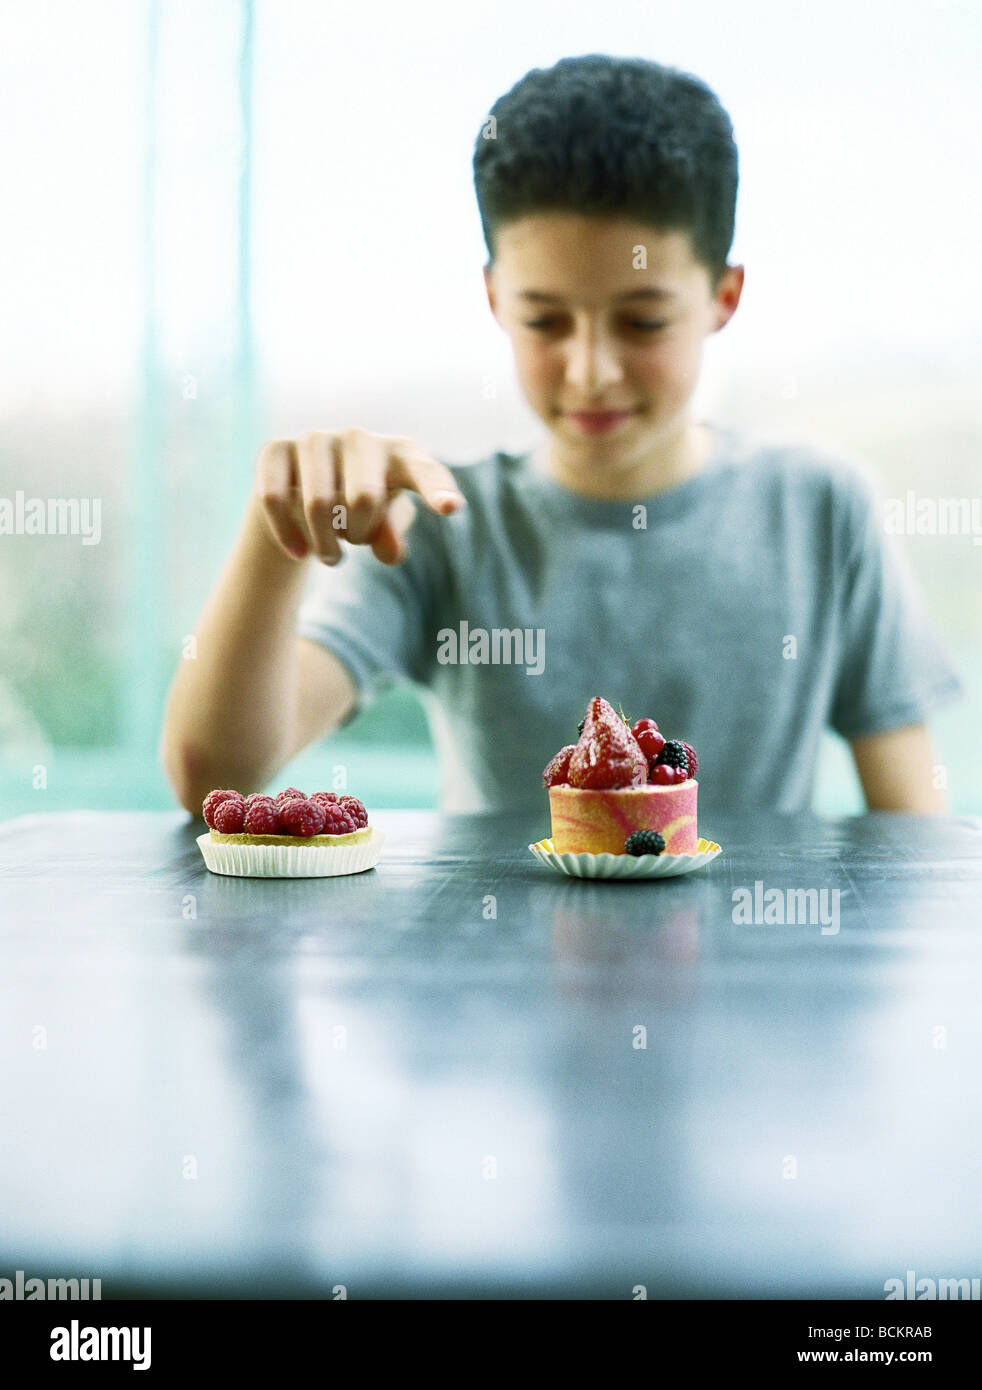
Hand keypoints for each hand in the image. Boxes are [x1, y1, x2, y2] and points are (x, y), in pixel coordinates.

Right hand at [253, 426, 465, 564]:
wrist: (301, 492)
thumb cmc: (360, 510)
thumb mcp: (383, 527)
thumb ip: (392, 538)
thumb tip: (391, 552)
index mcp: (402, 454)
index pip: (425, 473)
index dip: (437, 490)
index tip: (451, 508)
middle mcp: (361, 437)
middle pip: (364, 498)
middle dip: (357, 534)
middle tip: (353, 542)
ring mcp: (316, 438)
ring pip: (318, 504)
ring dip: (325, 544)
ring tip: (331, 555)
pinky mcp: (275, 447)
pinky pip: (276, 499)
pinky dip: (289, 536)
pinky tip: (299, 552)